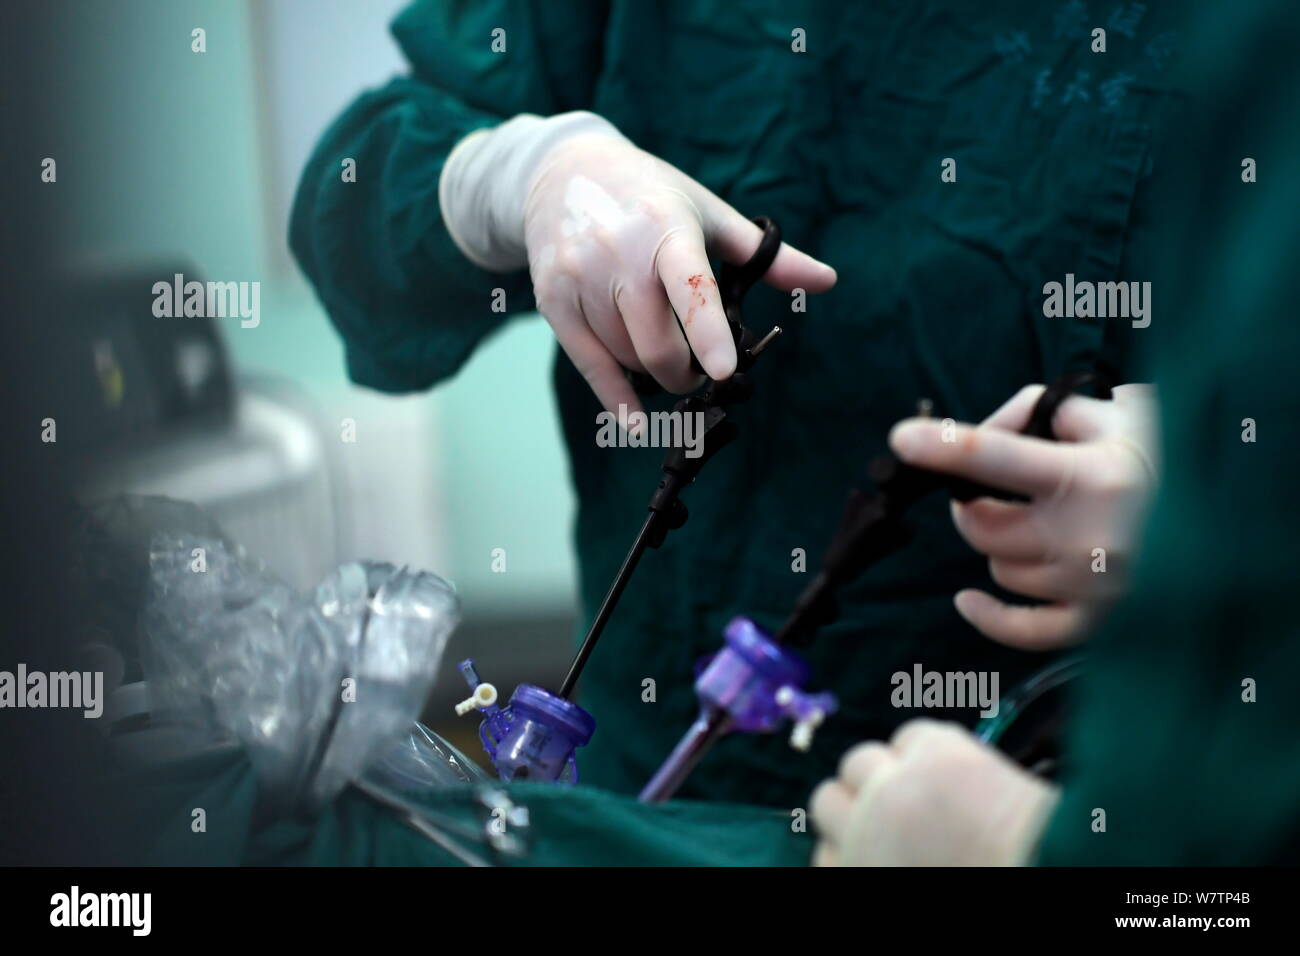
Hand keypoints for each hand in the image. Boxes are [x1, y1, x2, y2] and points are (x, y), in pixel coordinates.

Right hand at [522, 129, 835, 415]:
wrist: (561, 174)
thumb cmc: (650, 195)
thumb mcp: (709, 212)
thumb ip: (766, 255)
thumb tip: (828, 281)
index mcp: (666, 227)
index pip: (689, 286)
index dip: (707, 332)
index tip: (725, 371)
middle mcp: (617, 253)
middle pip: (658, 347)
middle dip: (686, 374)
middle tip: (697, 371)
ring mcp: (580, 278)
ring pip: (628, 359)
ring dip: (653, 372)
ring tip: (662, 353)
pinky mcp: (553, 301)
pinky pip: (590, 366)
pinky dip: (617, 399)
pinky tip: (636, 423)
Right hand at [810, 720, 1058, 865]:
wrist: (1049, 870)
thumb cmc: (993, 877)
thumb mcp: (914, 879)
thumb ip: (887, 862)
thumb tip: (875, 846)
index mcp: (861, 871)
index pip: (824, 855)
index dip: (849, 845)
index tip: (871, 846)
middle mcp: (863, 832)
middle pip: (826, 801)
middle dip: (857, 803)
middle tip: (893, 810)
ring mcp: (892, 787)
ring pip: (859, 761)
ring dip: (886, 770)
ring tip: (924, 786)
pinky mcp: (928, 750)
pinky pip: (911, 735)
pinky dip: (929, 747)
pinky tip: (955, 768)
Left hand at [888, 384, 1157, 648]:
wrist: (1239, 512)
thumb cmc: (1171, 455)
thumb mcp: (1120, 415)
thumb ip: (1050, 414)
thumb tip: (995, 428)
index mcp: (1089, 478)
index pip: (997, 457)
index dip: (945, 445)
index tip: (902, 437)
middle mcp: (1085, 537)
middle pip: (981, 526)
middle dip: (972, 501)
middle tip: (990, 485)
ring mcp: (1090, 586)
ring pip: (999, 568)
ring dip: (998, 544)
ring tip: (1034, 521)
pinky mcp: (1098, 622)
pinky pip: (1022, 629)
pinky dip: (988, 614)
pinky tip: (967, 599)